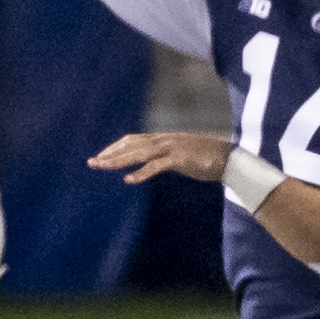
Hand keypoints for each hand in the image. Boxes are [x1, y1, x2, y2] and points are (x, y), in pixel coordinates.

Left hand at [89, 132, 232, 184]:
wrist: (227, 158)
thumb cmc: (203, 157)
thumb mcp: (178, 153)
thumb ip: (162, 155)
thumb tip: (148, 161)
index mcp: (162, 138)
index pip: (132, 140)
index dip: (115, 148)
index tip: (100, 157)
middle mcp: (163, 140)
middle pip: (131, 145)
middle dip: (110, 154)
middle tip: (92, 163)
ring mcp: (171, 148)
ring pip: (138, 153)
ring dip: (118, 161)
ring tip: (102, 167)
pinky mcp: (179, 159)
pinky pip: (156, 166)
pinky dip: (141, 173)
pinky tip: (128, 180)